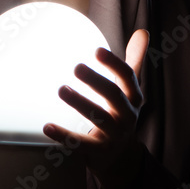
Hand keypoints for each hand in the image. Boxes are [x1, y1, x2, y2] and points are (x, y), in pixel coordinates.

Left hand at [43, 29, 149, 180]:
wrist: (120, 157)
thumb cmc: (120, 113)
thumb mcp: (129, 90)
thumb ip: (134, 61)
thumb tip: (143, 31)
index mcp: (133, 97)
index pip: (127, 77)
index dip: (113, 64)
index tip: (97, 51)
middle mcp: (127, 115)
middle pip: (113, 96)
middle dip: (96, 81)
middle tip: (76, 67)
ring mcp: (114, 135)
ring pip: (98, 119)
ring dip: (80, 103)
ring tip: (61, 89)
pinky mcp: (98, 152)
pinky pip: (80, 144)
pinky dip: (64, 136)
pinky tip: (47, 126)